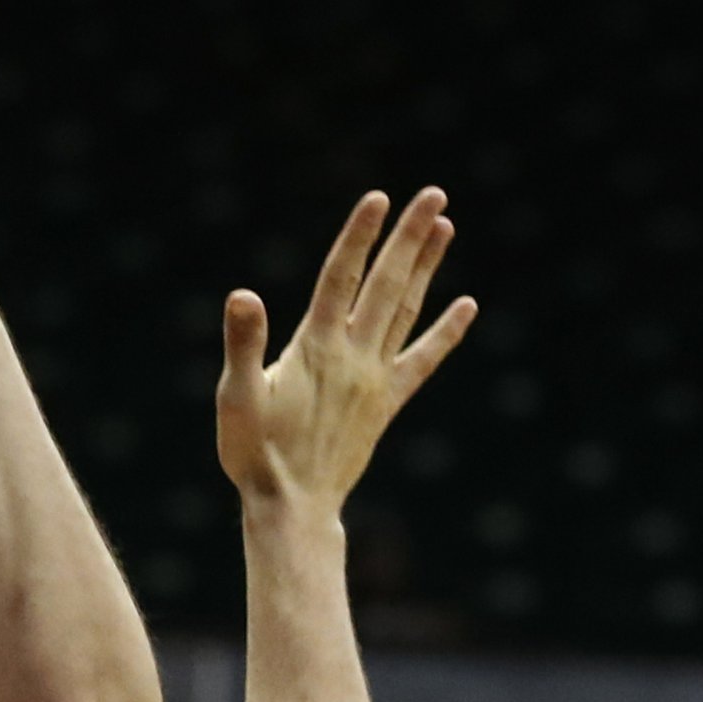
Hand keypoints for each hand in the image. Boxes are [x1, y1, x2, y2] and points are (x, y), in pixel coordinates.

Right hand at [216, 190, 476, 513]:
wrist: (292, 506)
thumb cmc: (255, 454)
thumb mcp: (236, 398)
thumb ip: (244, 345)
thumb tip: (242, 296)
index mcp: (315, 348)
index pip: (340, 279)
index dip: (359, 237)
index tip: (379, 198)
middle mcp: (352, 356)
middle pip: (386, 284)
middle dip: (409, 237)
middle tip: (434, 194)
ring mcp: (374, 379)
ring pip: (406, 311)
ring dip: (427, 268)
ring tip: (445, 227)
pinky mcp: (385, 403)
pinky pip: (422, 362)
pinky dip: (445, 333)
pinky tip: (466, 307)